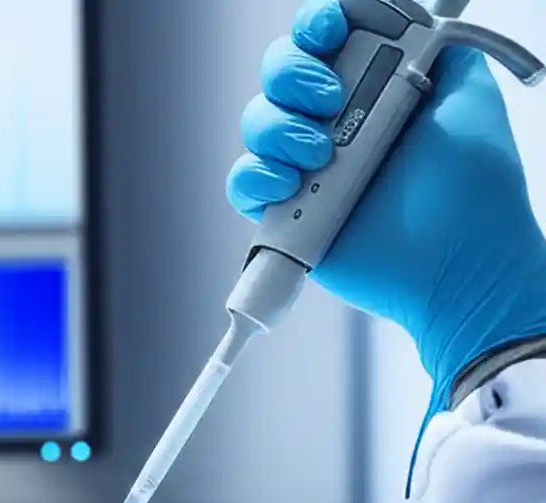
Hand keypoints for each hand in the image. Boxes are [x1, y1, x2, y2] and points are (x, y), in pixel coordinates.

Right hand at [226, 0, 545, 407]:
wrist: (459, 263)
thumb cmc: (474, 191)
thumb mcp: (471, 100)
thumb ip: (444, 53)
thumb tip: (416, 23)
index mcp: (374, 87)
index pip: (323, 38)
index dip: (314, 26)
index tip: (329, 31)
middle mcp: (334, 122)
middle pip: (278, 73)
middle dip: (291, 75)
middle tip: (330, 102)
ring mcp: (306, 168)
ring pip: (256, 123)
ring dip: (279, 129)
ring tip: (321, 156)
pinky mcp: (285, 213)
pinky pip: (243, 182)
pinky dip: (256, 177)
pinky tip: (288, 185)